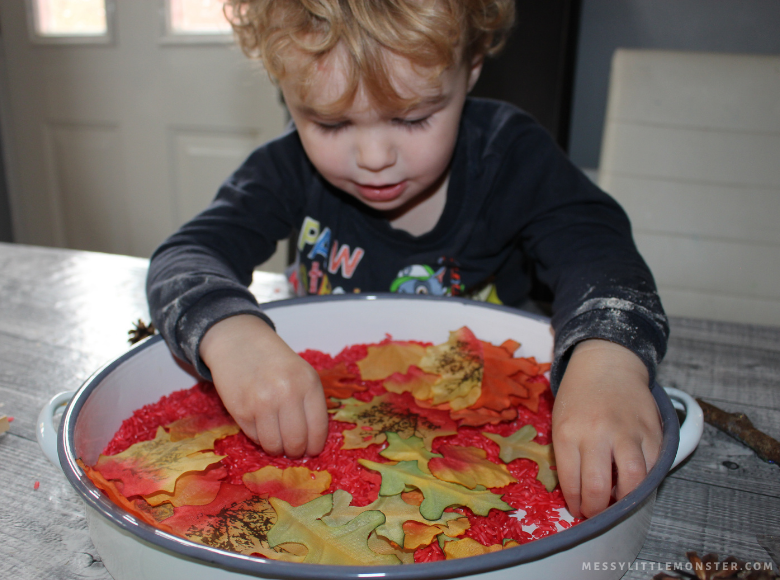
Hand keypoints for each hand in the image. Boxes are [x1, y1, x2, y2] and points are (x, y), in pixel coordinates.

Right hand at [199, 314, 327, 457]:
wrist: (240, 343)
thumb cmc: (275, 362)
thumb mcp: (302, 374)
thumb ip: (310, 403)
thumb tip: (312, 442)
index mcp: (308, 383)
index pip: (318, 428)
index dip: (315, 445)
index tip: (312, 450)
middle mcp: (287, 393)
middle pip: (297, 441)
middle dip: (296, 451)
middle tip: (293, 450)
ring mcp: (262, 403)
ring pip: (274, 445)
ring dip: (277, 449)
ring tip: (277, 441)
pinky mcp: (241, 410)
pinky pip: (255, 438)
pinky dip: (260, 438)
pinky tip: (262, 426)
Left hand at [552, 339, 660, 517]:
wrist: (606, 363)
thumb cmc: (578, 396)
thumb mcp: (560, 422)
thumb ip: (567, 455)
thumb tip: (577, 493)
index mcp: (568, 432)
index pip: (571, 482)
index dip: (575, 504)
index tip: (577, 510)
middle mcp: (598, 433)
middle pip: (600, 488)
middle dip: (597, 510)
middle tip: (596, 512)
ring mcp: (628, 431)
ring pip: (633, 482)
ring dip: (625, 500)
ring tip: (617, 499)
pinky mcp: (652, 430)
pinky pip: (653, 466)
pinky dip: (645, 479)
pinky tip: (633, 478)